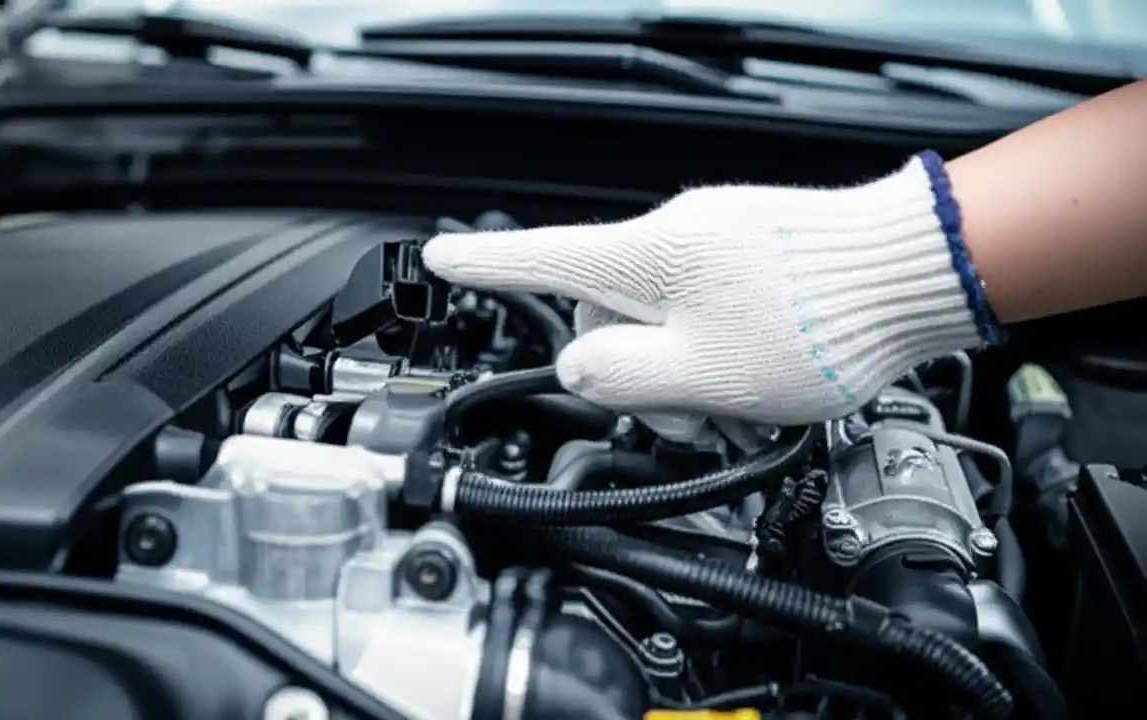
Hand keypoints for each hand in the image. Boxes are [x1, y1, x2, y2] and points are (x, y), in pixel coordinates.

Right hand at [423, 155, 988, 425]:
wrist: (920, 272)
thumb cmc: (822, 321)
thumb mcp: (702, 374)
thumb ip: (619, 377)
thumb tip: (578, 370)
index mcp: (646, 260)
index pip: (540, 260)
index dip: (480, 266)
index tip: (436, 260)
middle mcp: (674, 240)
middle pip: (607, 315)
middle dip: (636, 378)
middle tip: (689, 421)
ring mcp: (716, 244)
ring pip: (662, 320)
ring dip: (686, 377)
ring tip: (738, 414)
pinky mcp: (752, 257)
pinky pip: (706, 309)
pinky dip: (718, 356)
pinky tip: (757, 389)